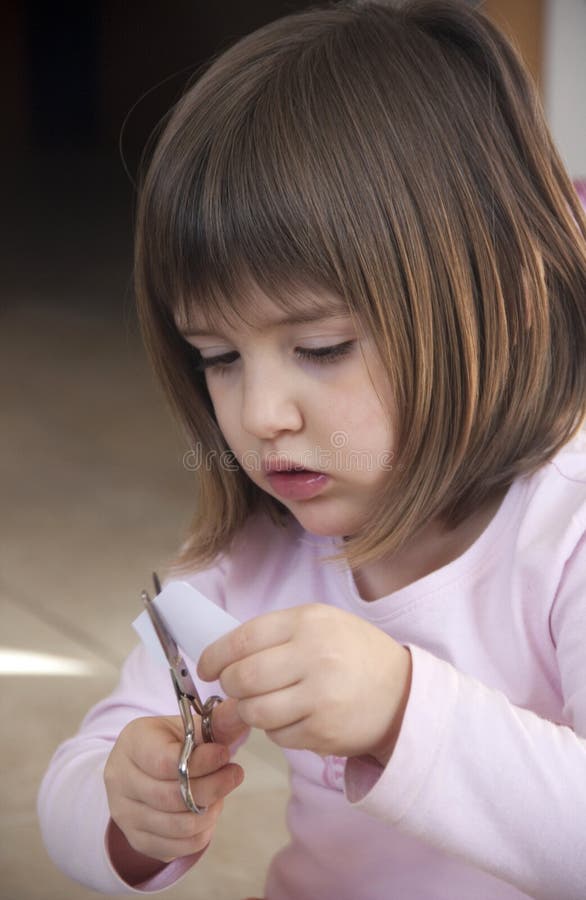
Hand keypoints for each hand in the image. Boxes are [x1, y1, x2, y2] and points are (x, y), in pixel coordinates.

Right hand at [103, 699, 248, 881]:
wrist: (143, 767)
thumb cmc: (171, 742)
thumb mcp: (189, 726)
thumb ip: (217, 722)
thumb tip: (244, 711)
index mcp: (132, 742)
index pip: (165, 762)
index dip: (202, 762)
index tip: (225, 754)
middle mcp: (120, 779)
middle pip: (172, 797)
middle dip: (213, 788)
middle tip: (234, 774)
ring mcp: (124, 813)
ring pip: (177, 825)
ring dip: (209, 812)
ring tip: (221, 793)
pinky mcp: (136, 839)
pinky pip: (177, 847)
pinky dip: (201, 833)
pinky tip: (208, 812)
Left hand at [197, 604, 410, 762]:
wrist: (404, 693)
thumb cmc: (353, 653)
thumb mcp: (321, 623)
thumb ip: (276, 634)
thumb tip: (223, 655)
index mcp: (309, 621)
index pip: (242, 639)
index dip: (214, 655)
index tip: (206, 666)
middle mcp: (314, 656)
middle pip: (242, 678)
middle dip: (230, 686)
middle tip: (236, 687)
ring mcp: (320, 697)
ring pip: (254, 711)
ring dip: (249, 711)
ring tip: (264, 703)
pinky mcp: (323, 731)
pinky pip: (277, 735)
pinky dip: (276, 729)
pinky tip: (293, 717)